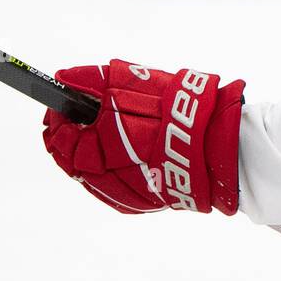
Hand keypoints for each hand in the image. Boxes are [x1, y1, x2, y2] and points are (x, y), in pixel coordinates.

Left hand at [42, 59, 243, 214]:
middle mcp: (112, 173)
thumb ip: (95, 79)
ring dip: (86, 156)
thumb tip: (62, 77)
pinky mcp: (141, 202)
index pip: (62, 136)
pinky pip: (111, 189)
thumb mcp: (138, 82)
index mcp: (108, 142)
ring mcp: (126, 192)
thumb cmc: (185, 111)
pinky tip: (115, 157)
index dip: (57, 119)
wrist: (223, 146)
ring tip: (98, 136)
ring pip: (89, 177)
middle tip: (75, 119)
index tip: (59, 105)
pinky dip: (107, 172)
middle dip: (69, 137)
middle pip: (71, 159)